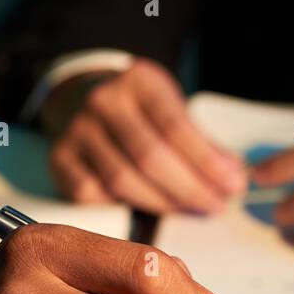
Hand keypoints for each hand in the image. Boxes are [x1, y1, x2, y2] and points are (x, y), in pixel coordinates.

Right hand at [45, 59, 245, 213]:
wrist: (82, 98)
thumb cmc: (140, 112)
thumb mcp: (172, 110)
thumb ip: (202, 144)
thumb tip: (234, 180)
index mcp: (138, 82)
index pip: (176, 127)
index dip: (206, 162)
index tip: (233, 186)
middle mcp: (102, 102)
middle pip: (150, 157)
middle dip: (189, 189)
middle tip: (215, 207)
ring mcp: (76, 131)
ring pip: (123, 181)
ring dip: (162, 204)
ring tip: (189, 211)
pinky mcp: (59, 159)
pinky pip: (94, 195)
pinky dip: (122, 207)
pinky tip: (145, 211)